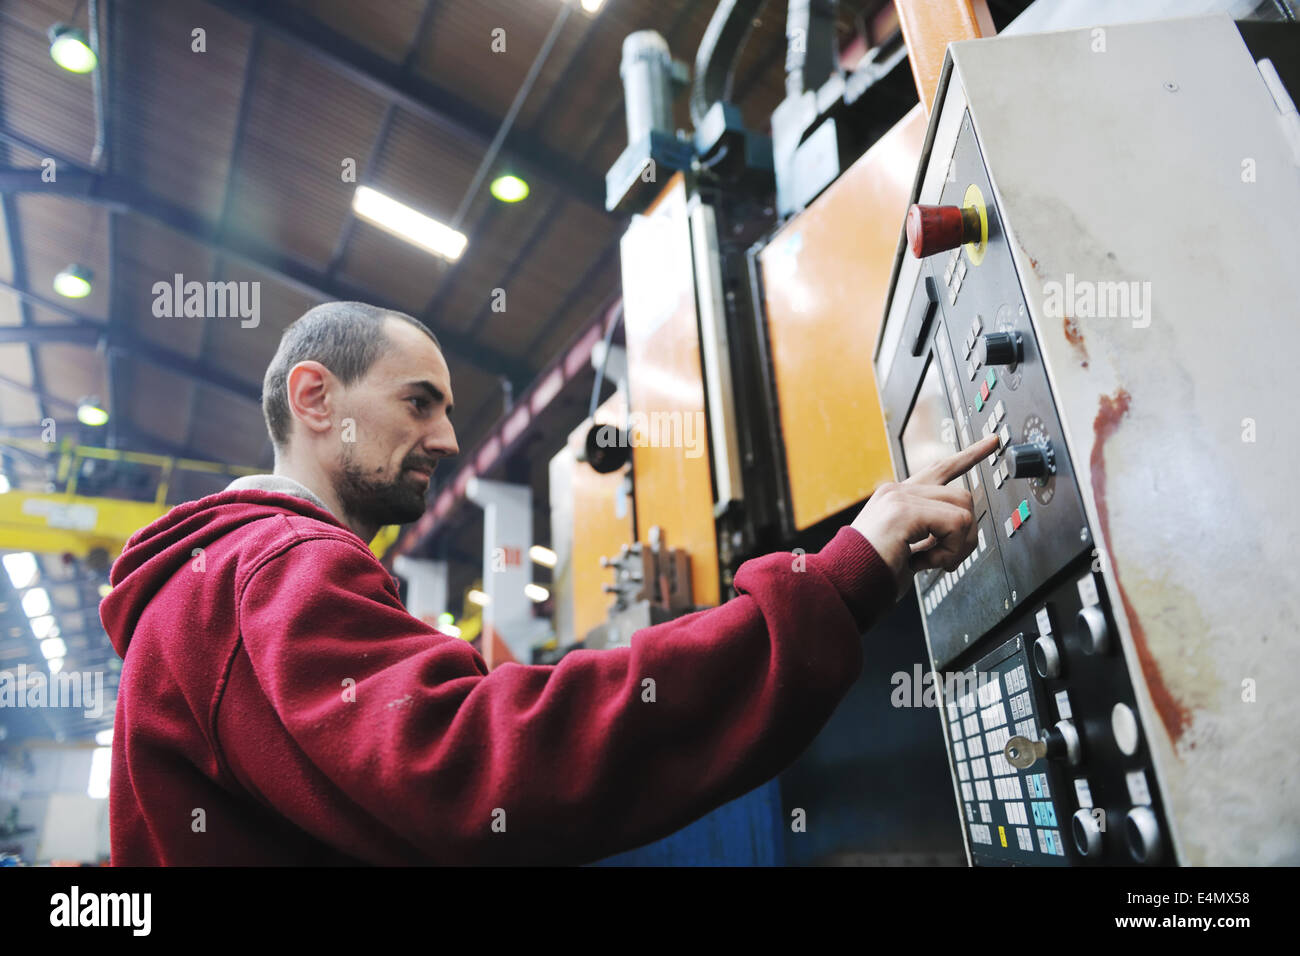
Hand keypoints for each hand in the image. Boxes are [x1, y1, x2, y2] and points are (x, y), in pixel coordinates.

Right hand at [850, 434, 997, 596]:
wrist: (847, 584)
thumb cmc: (872, 573)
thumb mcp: (908, 549)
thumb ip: (929, 535)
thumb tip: (960, 535)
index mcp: (898, 497)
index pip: (940, 468)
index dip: (969, 456)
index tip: (992, 442)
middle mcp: (898, 491)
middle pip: (962, 495)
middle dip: (966, 534)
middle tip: (947, 561)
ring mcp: (899, 497)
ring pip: (963, 509)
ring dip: (957, 545)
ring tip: (932, 562)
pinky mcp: (904, 511)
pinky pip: (955, 525)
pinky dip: (949, 551)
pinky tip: (924, 562)